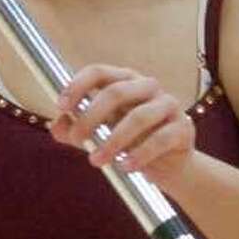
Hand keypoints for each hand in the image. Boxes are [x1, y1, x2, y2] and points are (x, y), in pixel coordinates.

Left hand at [49, 63, 195, 189]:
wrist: (170, 166)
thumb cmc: (130, 141)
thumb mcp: (100, 133)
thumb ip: (76, 128)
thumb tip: (55, 127)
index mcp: (125, 79)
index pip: (99, 71)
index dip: (78, 85)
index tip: (61, 105)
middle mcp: (148, 86)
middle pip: (116, 93)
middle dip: (91, 117)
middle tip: (77, 139)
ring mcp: (168, 104)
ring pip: (138, 117)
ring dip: (113, 141)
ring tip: (96, 160)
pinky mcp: (183, 128)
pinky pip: (159, 140)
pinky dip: (139, 155)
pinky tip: (125, 167)